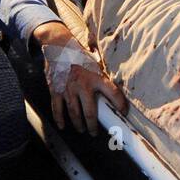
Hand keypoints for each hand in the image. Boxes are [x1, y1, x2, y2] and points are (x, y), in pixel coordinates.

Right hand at [33, 21, 127, 135]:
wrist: (58, 46)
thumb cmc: (80, 54)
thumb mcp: (95, 61)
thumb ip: (104, 73)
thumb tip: (120, 78)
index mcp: (95, 77)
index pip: (112, 92)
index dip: (119, 103)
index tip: (124, 112)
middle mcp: (82, 85)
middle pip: (89, 111)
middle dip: (92, 125)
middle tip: (94, 133)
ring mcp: (68, 89)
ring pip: (74, 113)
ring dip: (78, 124)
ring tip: (82, 130)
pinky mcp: (56, 90)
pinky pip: (57, 108)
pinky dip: (60, 118)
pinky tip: (63, 126)